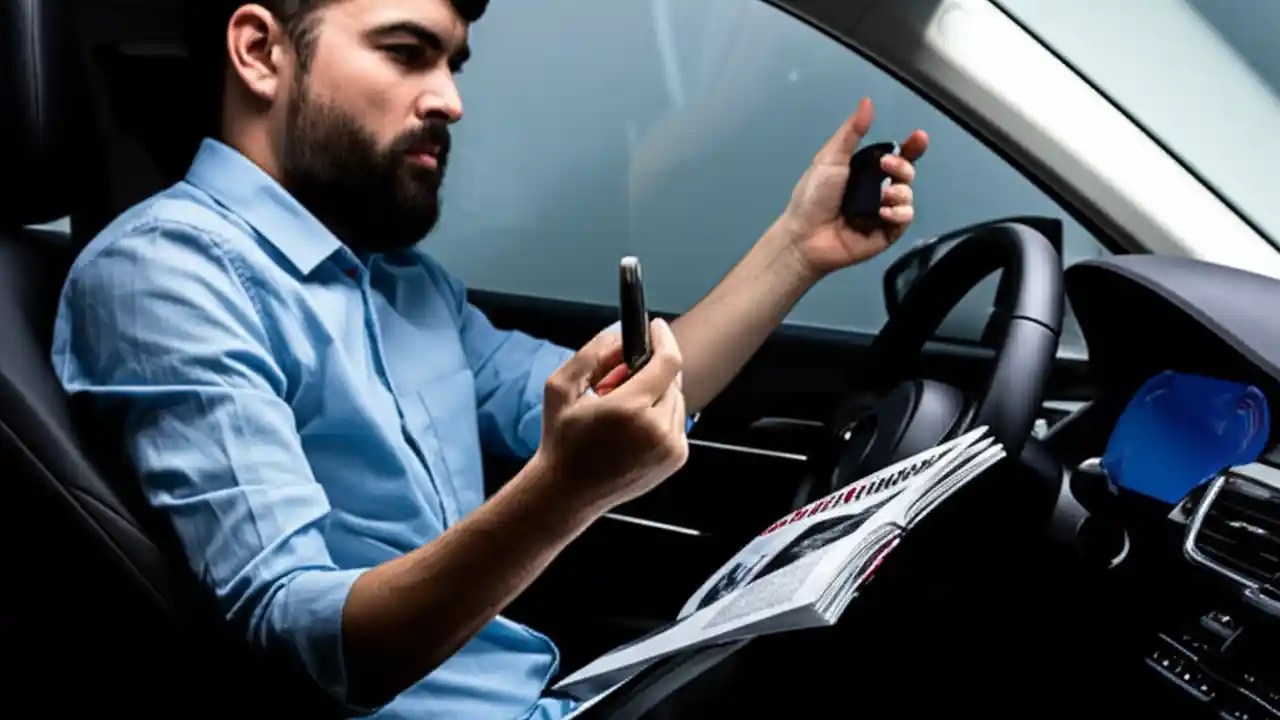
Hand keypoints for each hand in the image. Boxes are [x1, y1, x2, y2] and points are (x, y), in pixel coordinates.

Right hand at [534, 319, 689, 513]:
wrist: (568, 493)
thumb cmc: (561, 439)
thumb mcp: (560, 387)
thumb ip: (592, 353)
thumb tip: (621, 334)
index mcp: (630, 409)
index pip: (668, 361)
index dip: (663, 338)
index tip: (655, 327)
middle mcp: (657, 429)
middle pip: (671, 379)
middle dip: (648, 369)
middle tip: (617, 376)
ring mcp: (670, 447)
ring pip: (676, 399)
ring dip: (654, 392)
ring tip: (619, 404)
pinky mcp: (675, 459)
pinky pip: (676, 421)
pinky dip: (659, 414)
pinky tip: (631, 425)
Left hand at [779, 97, 928, 275]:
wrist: (804, 235)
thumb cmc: (813, 196)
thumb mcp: (831, 158)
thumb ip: (851, 132)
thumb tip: (867, 101)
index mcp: (866, 170)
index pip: (897, 155)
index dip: (911, 147)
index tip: (919, 137)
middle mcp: (878, 189)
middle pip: (907, 172)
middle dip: (903, 166)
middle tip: (886, 167)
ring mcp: (883, 212)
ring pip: (908, 196)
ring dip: (901, 191)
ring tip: (882, 195)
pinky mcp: (886, 233)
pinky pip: (905, 219)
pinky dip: (899, 213)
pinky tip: (883, 212)